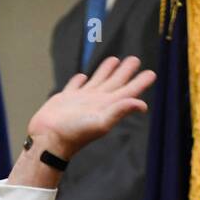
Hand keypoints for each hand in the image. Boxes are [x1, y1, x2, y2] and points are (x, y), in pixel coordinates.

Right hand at [25, 55, 155, 160]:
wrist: (48, 139)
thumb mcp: (100, 122)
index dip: (140, 82)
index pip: (129, 91)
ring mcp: (82, 99)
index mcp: (108, 105)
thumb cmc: (73, 133)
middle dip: (126, 71)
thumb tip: (142, 105)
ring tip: (114, 60)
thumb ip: (120, 110)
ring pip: (98, 80)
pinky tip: (83, 77)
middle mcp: (97, 101)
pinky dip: (80, 81)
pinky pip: (76, 86)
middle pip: (116, 82)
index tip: (151, 73)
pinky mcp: (66, 99)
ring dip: (106, 71)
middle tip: (134, 60)